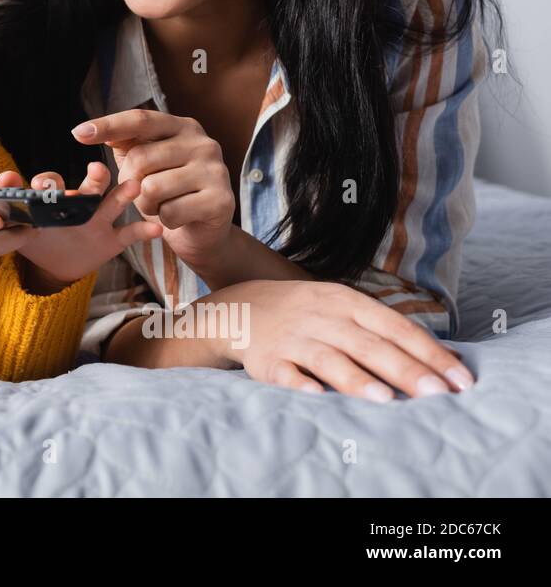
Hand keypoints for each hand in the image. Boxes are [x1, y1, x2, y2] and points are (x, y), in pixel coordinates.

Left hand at [0, 164, 161, 288]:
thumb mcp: (20, 229)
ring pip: (111, 203)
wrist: (56, 265)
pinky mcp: (111, 240)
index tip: (41, 185)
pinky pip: (129, 235)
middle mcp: (79, 204)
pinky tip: (156, 228)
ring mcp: (97, 220)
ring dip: (124, 194)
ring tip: (134, 186)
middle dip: (93, 178)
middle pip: (88, 186)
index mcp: (54, 199)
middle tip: (96, 170)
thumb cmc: (38, 239)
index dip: (47, 183)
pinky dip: (143, 231)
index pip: (51, 184)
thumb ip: (10, 213)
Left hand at [72, 109, 233, 269]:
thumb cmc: (169, 192)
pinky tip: (178, 217)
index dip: (108, 125)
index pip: (140, 120)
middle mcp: (203, 143)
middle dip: (130, 183)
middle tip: (143, 193)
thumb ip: (126, 144)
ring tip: (161, 205)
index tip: (77, 133)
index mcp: (183, 127)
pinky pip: (170, 212)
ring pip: (152, 188)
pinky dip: (164, 220)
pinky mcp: (220, 200)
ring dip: (146, 205)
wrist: (204, 231)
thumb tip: (87, 130)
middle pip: (140, 158)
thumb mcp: (146, 163)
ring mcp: (215, 170)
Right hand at [216, 279, 475, 398]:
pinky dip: (299, 384)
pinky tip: (316, 397)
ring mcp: (295, 338)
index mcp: (348, 303)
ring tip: (385, 400)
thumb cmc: (310, 313)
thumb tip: (448, 359)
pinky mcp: (268, 359)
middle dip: (405, 369)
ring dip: (356, 379)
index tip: (461, 380)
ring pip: (329, 358)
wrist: (243, 306)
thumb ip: (390, 332)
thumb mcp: (347, 308)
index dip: (430, 353)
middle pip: (369, 344)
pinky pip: (285, 372)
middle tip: (437, 395)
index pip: (396, 327)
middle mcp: (324, 318)